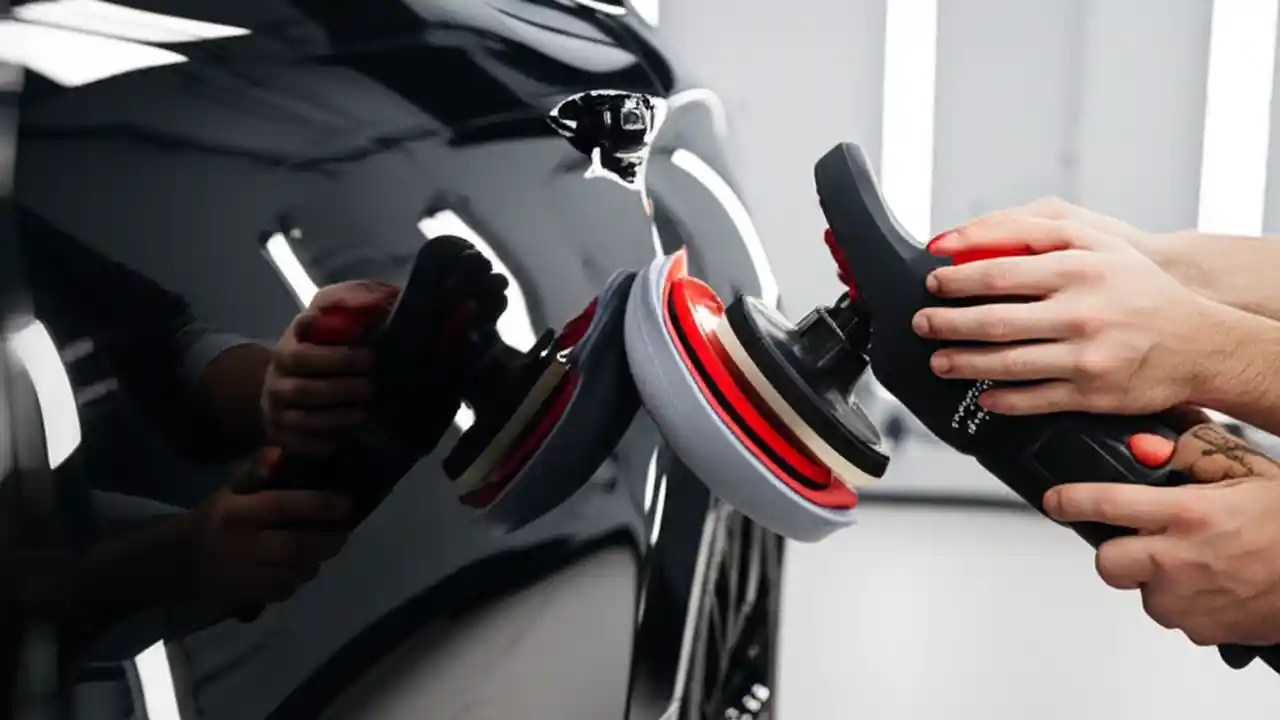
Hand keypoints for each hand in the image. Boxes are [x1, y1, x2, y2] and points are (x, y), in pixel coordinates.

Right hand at [185, 450, 351, 608]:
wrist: (179, 560)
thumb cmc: (215, 518)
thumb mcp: (231, 491)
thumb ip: (256, 472)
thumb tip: (280, 452)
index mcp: (235, 512)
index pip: (280, 506)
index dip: (316, 505)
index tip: (345, 503)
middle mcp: (238, 544)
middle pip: (294, 547)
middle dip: (327, 541)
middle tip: (344, 531)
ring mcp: (241, 574)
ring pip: (293, 572)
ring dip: (316, 560)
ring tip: (328, 547)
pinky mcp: (244, 595)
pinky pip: (283, 590)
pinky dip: (299, 579)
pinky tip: (303, 566)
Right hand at [262, 281, 397, 454]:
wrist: (275, 387)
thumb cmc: (310, 350)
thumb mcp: (318, 321)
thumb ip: (340, 303)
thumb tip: (380, 291)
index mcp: (288, 349)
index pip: (303, 353)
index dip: (335, 356)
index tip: (368, 354)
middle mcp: (278, 380)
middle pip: (307, 389)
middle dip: (343, 388)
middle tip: (372, 386)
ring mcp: (276, 410)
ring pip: (305, 418)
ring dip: (338, 417)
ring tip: (364, 412)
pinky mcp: (280, 435)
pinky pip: (300, 444)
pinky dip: (323, 443)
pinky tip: (344, 438)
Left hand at [912, 212, 1234, 414]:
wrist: (1198, 341)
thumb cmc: (1139, 286)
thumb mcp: (1097, 242)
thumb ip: (1032, 234)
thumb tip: (964, 240)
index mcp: (1080, 270)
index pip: (998, 274)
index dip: (956, 280)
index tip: (932, 283)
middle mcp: (1081, 314)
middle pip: (993, 321)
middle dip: (946, 324)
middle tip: (922, 323)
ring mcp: (1086, 357)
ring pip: (1006, 363)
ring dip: (962, 364)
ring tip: (938, 360)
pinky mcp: (1092, 393)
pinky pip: (1033, 399)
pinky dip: (1000, 399)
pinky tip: (981, 394)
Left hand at [1045, 423, 1279, 645]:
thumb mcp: (1244, 471)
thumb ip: (1190, 456)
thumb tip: (1147, 443)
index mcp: (1188, 513)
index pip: (1105, 504)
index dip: (1070, 501)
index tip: (1055, 501)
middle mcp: (1180, 559)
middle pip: (1107, 562)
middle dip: (1115, 551)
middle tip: (1140, 540)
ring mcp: (1189, 600)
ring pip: (1142, 592)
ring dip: (1157, 579)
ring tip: (1196, 563)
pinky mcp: (1203, 630)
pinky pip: (1176, 617)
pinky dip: (1186, 604)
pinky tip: (1214, 585)